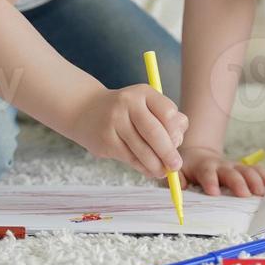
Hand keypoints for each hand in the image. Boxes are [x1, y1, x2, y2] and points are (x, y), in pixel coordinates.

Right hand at [65, 85, 188, 180]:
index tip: (177, 142)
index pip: (168, 112)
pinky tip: (149, 171)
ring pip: (141, 149)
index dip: (175, 131)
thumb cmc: (128, 111)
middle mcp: (128, 104)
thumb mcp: (147, 105)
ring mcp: (114, 121)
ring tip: (163, 172)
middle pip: (154, 132)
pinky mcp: (106, 140)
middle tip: (176, 165)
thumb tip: (177, 143)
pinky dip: (142, 167)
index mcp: (144, 92)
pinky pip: (129, 158)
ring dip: (155, 165)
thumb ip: (168, 119)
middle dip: (168, 153)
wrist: (87, 109)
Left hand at [177, 144, 264, 196]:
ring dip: (254, 180)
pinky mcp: (242, 169)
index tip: (214, 193)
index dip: (211, 181)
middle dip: (238, 183)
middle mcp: (220, 166)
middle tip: (245, 195)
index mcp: (203, 167)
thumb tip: (180, 188)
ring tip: (261, 192)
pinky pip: (255, 169)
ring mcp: (233, 167)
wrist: (198, 154)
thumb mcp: (177, 172)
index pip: (207, 173)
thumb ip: (177, 180)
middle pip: (230, 173)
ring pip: (246, 170)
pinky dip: (263, 175)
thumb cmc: (187, 168)